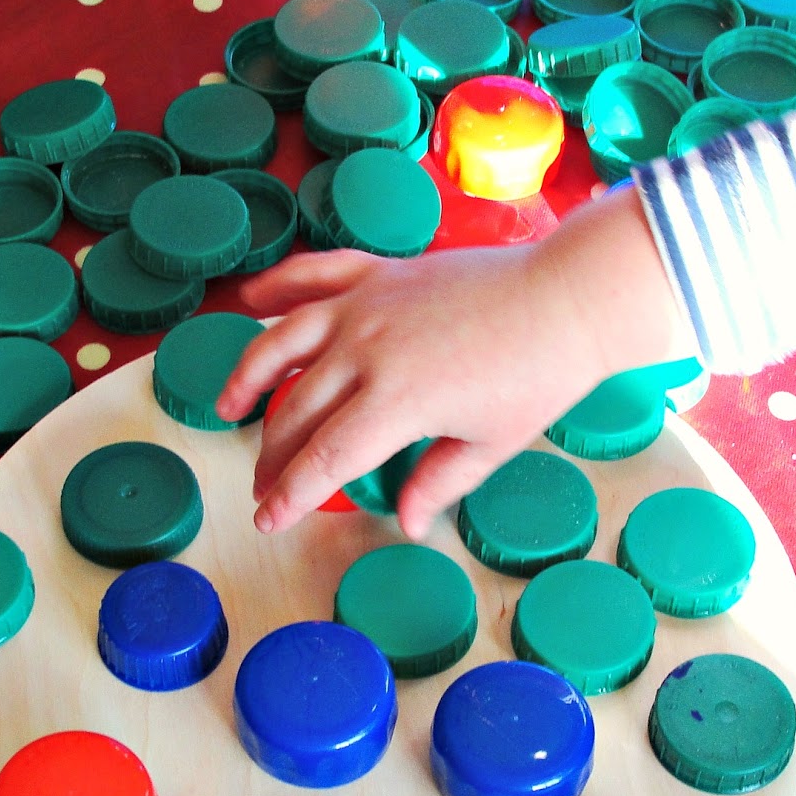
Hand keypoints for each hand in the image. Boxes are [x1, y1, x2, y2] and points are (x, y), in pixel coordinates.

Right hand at [215, 183, 696, 539]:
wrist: (569, 298)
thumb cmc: (539, 376)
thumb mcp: (490, 445)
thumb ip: (437, 483)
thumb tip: (406, 524)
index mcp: (397, 402)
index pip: (323, 460)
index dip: (290, 496)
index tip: (267, 521)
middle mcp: (366, 350)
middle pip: (296, 412)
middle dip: (272, 458)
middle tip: (264, 488)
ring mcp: (367, 304)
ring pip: (283, 343)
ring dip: (247, 378)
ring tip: (227, 409)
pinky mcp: (379, 271)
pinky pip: (315, 274)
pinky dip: (279, 285)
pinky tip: (252, 299)